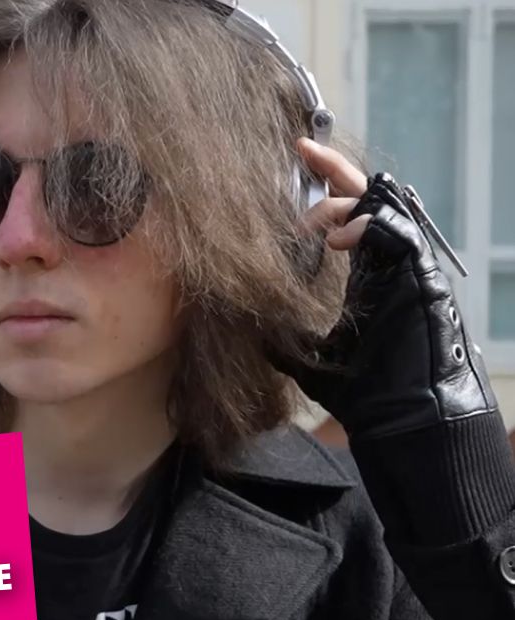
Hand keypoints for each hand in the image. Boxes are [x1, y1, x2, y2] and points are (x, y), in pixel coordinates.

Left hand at [277, 138, 495, 438]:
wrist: (401, 421)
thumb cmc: (364, 393)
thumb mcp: (308, 356)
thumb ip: (281, 337)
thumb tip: (245, 328)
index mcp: (368, 271)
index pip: (350, 211)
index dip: (327, 182)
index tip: (296, 159)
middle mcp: (390, 262)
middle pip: (370, 194)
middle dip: (336, 170)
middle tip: (303, 150)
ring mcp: (409, 269)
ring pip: (385, 207)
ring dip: (344, 204)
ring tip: (314, 224)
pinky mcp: (423, 280)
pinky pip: (399, 234)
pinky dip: (368, 226)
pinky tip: (338, 240)